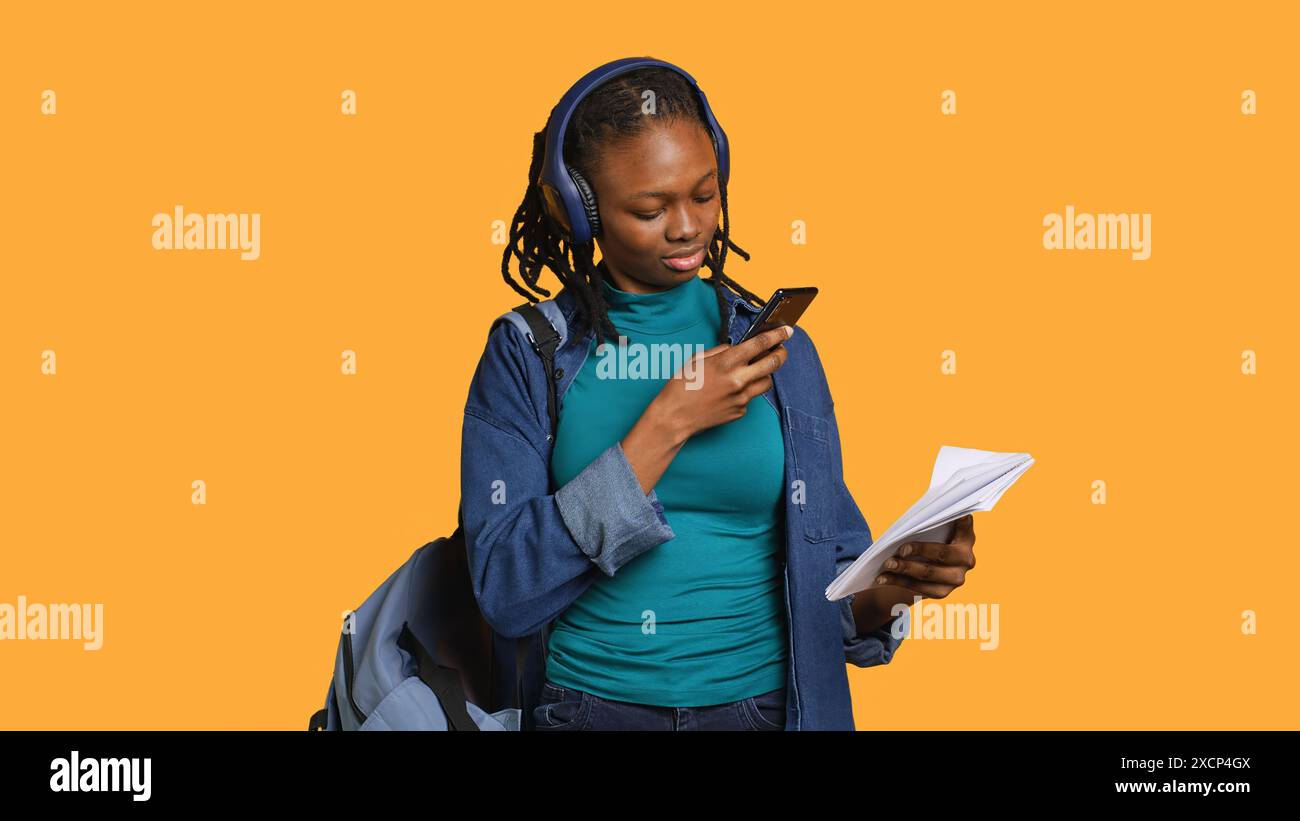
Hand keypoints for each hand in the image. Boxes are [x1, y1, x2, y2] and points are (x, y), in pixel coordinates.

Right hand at [650, 325, 791, 440]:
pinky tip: (731, 391)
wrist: (674, 417)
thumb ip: (721, 351)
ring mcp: (741, 398)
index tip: (787, 330)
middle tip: (782, 349)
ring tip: (755, 370)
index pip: (760, 344)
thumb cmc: (681, 386)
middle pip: (773, 363)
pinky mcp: (740, 412)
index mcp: (726, 362)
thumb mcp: (697, 359)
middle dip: (782, 353)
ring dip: (765, 373)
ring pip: (767, 382)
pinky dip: (746, 391)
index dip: (777, 335)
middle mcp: (738, 380)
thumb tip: (736, 348)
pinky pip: (750, 397)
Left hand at [872, 513, 976, 599]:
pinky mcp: (942, 592)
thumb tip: (918, 516)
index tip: (953, 514)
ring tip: (887, 564)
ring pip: (928, 574)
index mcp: (966, 539)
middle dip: (919, 550)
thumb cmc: (927, 539)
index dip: (960, 519)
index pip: (965, 526)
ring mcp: (957, 578)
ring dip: (904, 569)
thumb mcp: (932, 529)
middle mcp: (966, 560)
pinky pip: (919, 589)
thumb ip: (931, 521)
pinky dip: (898, 582)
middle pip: (943, 554)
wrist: (925, 567)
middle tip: (900, 550)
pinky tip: (883, 579)